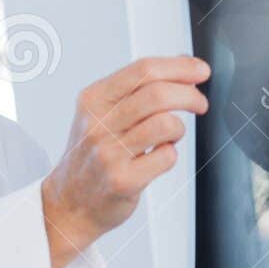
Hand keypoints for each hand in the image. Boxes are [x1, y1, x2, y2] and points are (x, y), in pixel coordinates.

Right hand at [41, 57, 209, 267]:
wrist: (68, 202)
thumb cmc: (91, 154)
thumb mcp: (102, 113)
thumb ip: (138, 88)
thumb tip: (183, 65)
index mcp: (94, 99)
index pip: (143, 70)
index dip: (179, 67)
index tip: (200, 71)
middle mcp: (98, 123)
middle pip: (158, 94)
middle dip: (189, 95)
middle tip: (199, 103)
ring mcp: (108, 153)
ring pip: (166, 124)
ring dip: (179, 128)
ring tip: (172, 134)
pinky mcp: (122, 180)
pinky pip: (166, 157)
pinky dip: (171, 154)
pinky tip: (158, 157)